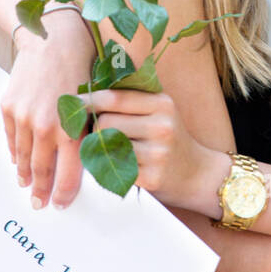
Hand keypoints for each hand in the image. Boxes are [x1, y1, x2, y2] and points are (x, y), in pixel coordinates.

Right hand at [1, 11, 94, 208]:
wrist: (55, 40)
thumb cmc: (82, 69)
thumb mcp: (94, 104)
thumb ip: (87, 134)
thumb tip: (85, 163)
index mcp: (72, 129)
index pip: (67, 174)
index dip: (63, 193)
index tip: (59, 205)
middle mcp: (46, 127)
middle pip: (42, 170)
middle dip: (41, 191)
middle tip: (39, 204)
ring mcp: (24, 118)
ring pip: (24, 157)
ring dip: (25, 174)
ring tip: (26, 185)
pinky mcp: (9, 107)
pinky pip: (12, 138)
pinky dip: (15, 151)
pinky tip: (18, 160)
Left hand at [82, 88, 226, 210]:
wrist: (199, 174)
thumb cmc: (170, 139)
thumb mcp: (160, 111)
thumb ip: (130, 100)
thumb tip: (84, 94)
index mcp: (162, 103)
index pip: (114, 98)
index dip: (88, 100)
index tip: (71, 102)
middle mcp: (162, 125)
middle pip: (105, 122)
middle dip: (95, 128)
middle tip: (97, 134)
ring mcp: (158, 153)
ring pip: (106, 145)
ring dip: (99, 148)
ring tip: (108, 150)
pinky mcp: (152, 177)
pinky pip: (113, 169)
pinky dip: (107, 167)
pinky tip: (115, 166)